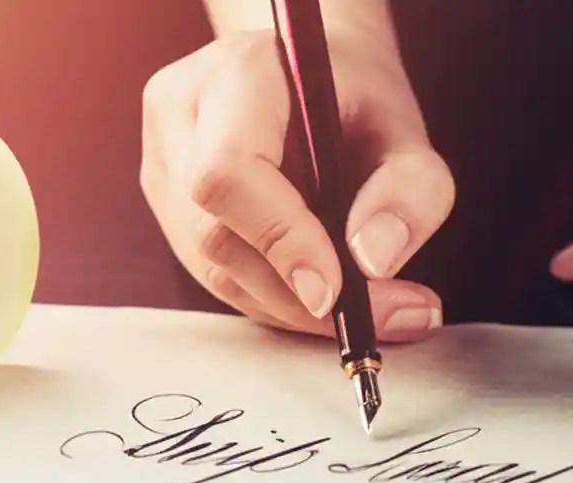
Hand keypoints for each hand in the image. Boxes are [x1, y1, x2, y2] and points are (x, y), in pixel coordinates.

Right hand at [140, 28, 453, 340]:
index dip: (278, 240)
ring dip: (290, 306)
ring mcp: (162, 163)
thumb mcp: (404, 126)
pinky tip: (323, 295)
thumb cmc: (354, 94)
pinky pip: (214, 274)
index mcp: (236, 75)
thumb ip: (409, 189)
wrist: (308, 74)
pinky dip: (273, 299)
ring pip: (212, 268)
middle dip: (297, 295)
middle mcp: (181, 116)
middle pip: (215, 236)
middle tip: (380, 318)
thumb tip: (374, 263)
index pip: (228, 173)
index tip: (335, 292)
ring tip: (367, 313)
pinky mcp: (166, 205)